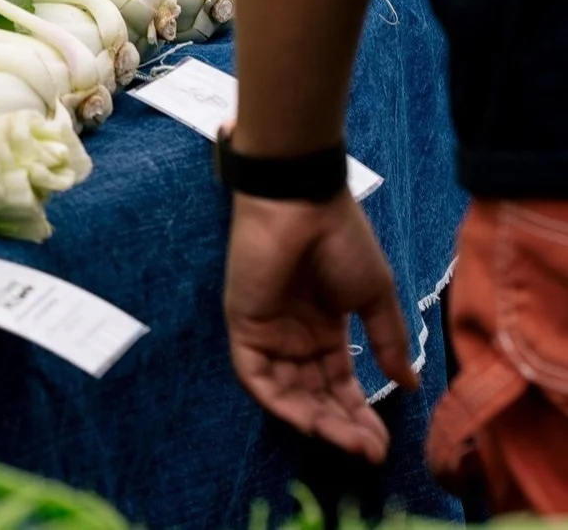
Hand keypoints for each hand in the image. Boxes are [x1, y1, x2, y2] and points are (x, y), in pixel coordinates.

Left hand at [224, 191, 419, 461]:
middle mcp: (295, 335)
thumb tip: (409, 384)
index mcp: (325, 327)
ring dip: (317, 422)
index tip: (384, 443)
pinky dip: (280, 402)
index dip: (360, 414)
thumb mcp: (374, 296)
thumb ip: (387, 342)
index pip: (339, 384)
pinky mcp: (243, 324)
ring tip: (351, 442)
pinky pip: (256, 376)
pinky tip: (310, 421)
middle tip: (370, 452)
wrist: (302, 201)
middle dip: (342, 427)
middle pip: (315, 395)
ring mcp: (268, 331)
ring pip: (289, 393)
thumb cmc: (341, 238)